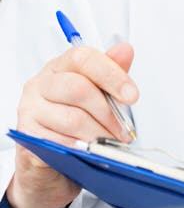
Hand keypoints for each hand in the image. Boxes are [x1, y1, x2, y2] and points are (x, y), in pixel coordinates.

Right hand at [6, 42, 137, 207]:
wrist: (50, 157)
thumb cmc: (76, 118)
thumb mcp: (98, 92)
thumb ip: (112, 72)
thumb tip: (125, 50)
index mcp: (60, 66)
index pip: (83, 58)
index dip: (112, 76)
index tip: (132, 96)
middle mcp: (41, 84)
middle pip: (78, 89)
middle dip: (109, 112)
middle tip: (124, 129)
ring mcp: (30, 108)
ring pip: (72, 118)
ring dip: (99, 134)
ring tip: (111, 142)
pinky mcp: (27, 135)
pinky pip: (60, 141)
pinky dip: (82, 147)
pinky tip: (91, 150)